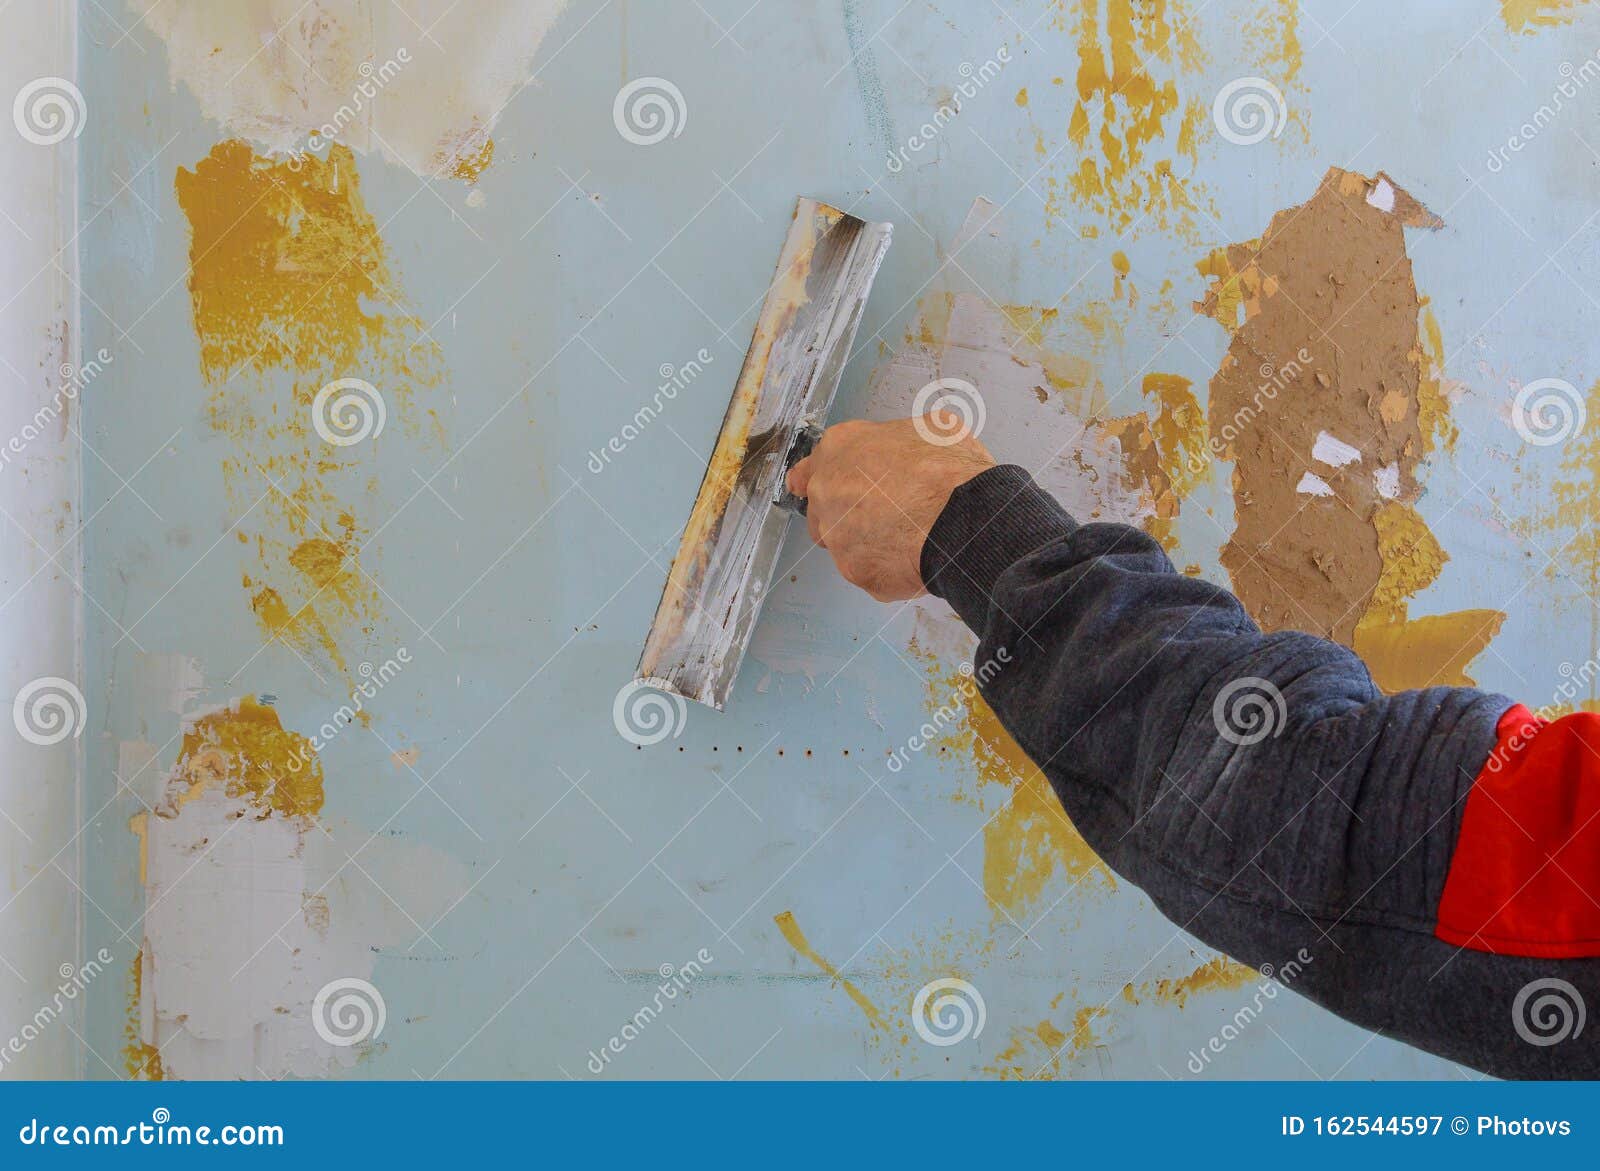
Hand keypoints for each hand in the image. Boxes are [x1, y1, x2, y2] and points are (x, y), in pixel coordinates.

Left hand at [785, 415, 994, 600]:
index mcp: (841, 449)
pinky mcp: (856, 572)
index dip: (815, 480)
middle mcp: (827, 493)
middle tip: (884, 517)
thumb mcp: (929, 428)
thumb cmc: (947, 468)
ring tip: (906, 538)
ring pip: (844, 546)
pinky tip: (915, 558)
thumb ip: (896, 442)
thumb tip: (902, 452)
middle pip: (823, 511)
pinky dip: (889, 570)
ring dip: (868, 544)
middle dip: (846, 516)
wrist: (962, 516)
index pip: (808, 468)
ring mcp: (838, 536)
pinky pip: (869, 573)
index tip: (820, 490)